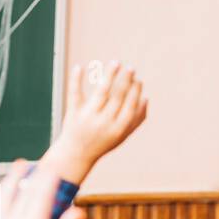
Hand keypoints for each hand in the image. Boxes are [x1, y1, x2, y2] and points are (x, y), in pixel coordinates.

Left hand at [0, 160, 84, 218]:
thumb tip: (77, 211)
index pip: (40, 197)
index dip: (48, 179)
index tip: (54, 167)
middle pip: (21, 193)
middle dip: (31, 175)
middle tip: (38, 161)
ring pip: (1, 198)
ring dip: (10, 181)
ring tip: (19, 168)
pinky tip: (2, 193)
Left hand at [43, 61, 146, 183]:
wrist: (76, 155)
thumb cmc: (102, 142)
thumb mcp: (121, 136)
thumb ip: (136, 121)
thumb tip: (146, 99)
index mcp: (117, 129)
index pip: (129, 107)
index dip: (135, 92)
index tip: (138, 80)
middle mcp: (103, 123)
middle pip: (117, 97)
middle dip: (125, 81)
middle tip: (130, 68)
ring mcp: (88, 117)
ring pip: (101, 92)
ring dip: (110, 75)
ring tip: (116, 62)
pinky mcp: (73, 113)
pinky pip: (74, 94)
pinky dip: (76, 80)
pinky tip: (80, 66)